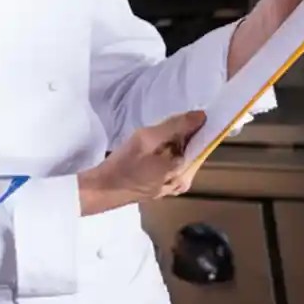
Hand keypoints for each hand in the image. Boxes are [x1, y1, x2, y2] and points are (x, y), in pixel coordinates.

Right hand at [77, 110, 205, 215]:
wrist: (102, 189)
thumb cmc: (124, 164)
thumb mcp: (146, 139)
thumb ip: (175, 127)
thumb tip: (202, 116)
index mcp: (184, 172)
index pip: (202, 144)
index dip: (197, 128)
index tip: (190, 114)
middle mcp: (184, 182)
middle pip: (192, 152)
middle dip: (183, 137)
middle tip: (164, 126)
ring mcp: (173, 188)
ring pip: (181, 159)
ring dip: (173, 145)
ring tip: (157, 136)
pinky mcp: (162, 189)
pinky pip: (172, 166)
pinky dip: (167, 155)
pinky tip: (152, 150)